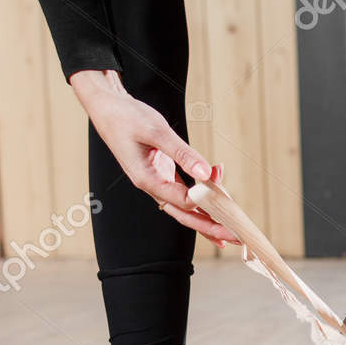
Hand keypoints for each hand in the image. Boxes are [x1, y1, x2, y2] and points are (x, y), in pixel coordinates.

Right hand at [69, 70, 232, 244]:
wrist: (108, 107)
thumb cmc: (126, 117)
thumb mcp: (156, 131)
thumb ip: (182, 153)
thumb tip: (206, 173)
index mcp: (146, 179)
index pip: (182, 202)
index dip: (206, 206)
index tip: (227, 205)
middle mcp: (152, 185)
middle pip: (186, 214)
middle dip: (212, 227)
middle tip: (237, 237)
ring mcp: (158, 180)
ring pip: (187, 205)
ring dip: (210, 213)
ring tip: (234, 225)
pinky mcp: (163, 173)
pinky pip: (186, 190)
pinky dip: (203, 192)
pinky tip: (219, 188)